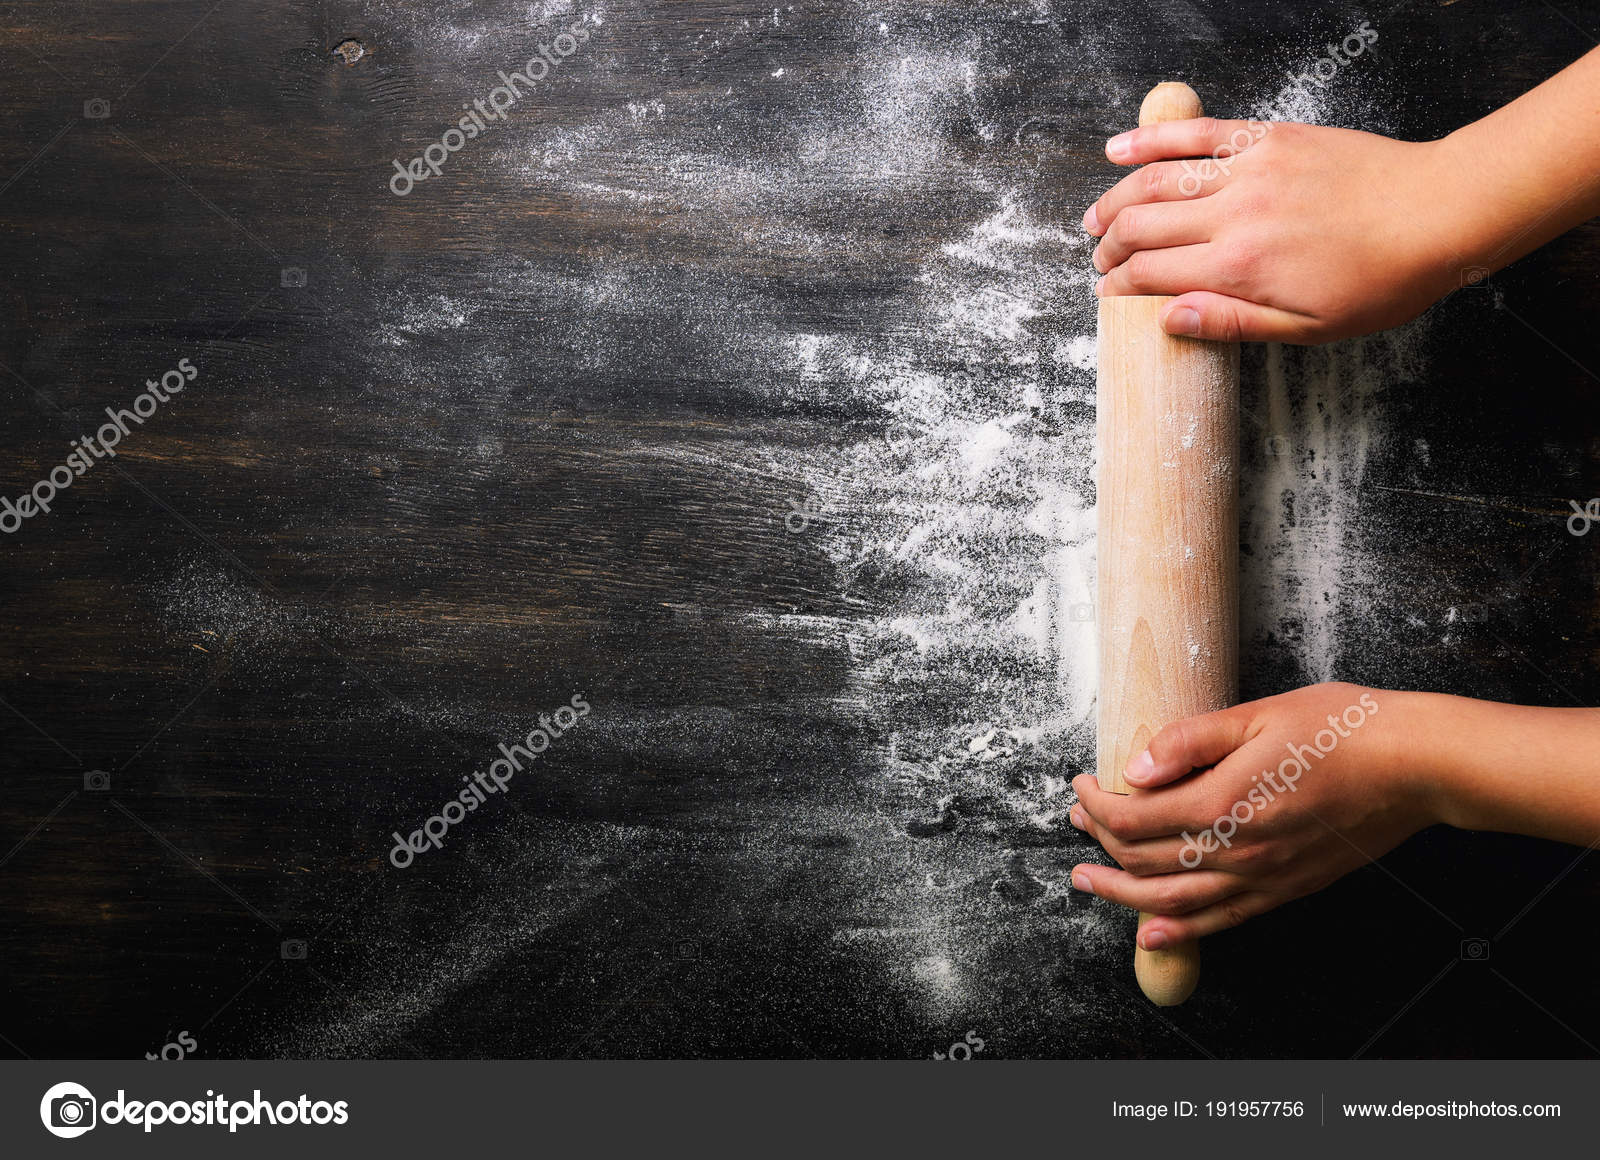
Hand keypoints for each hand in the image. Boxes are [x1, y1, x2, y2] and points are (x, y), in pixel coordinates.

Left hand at [1069, 683, 1434, 948]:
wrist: (1417, 765)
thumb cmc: (1343, 728)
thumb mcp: (1257, 714)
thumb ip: (1190, 741)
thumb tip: (1134, 767)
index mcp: (1226, 801)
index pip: (1134, 816)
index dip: (1097, 803)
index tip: (1081, 784)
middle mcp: (1240, 849)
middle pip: (1145, 859)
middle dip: (1099, 840)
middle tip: (1075, 821)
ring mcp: (1265, 876)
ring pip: (1173, 901)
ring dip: (1120, 894)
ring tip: (1086, 881)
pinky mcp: (1287, 889)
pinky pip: (1221, 921)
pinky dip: (1178, 931)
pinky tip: (1149, 931)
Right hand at [1083, 119, 1476, 342]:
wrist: (1438, 212)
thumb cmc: (1382, 278)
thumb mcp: (1308, 326)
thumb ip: (1232, 322)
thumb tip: (1168, 320)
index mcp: (1240, 268)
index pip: (1152, 274)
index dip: (1119, 285)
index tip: (1106, 293)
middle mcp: (1234, 215)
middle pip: (1143, 226)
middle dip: (1110, 246)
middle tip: (1099, 260)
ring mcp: (1249, 171)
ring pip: (1157, 180)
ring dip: (1116, 200)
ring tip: (1094, 219)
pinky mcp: (1267, 139)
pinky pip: (1197, 134)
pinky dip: (1152, 138)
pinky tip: (1119, 147)